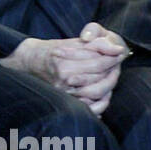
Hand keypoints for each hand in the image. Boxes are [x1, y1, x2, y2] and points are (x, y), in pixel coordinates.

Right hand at [0, 31, 127, 116]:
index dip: (113, 56)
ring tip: (112, 74)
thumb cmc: (52, 50)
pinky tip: (106, 93)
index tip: (120, 52)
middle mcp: (64, 79)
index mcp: (65, 62)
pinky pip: (91, 107)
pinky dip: (102, 102)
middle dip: (113, 68)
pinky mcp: (66, 102)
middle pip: (99, 76)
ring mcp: (64, 93)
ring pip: (97, 91)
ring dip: (109, 83)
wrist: (30, 62)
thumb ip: (96, 44)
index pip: (98, 61)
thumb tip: (119, 49)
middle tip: (117, 62)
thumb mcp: (73, 42)